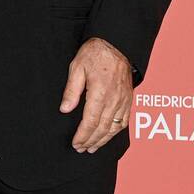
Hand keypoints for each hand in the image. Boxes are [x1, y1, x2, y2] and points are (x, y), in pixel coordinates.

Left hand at [60, 37, 133, 152]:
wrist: (117, 44)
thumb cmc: (94, 54)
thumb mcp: (76, 68)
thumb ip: (71, 90)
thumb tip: (65, 109)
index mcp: (100, 92)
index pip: (90, 121)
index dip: (83, 135)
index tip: (75, 143)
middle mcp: (114, 99)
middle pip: (102, 128)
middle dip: (91, 141)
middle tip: (81, 149)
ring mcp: (123, 100)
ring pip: (115, 127)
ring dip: (103, 140)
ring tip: (92, 148)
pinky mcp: (128, 99)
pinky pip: (124, 120)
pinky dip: (115, 132)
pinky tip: (108, 136)